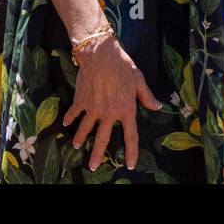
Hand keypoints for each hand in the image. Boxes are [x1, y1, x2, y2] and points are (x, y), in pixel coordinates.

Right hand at [63, 37, 160, 171]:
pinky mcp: (81, 102)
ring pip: (85, 129)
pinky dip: (69, 119)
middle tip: (92, 167)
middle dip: (97, 155)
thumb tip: (157, 107)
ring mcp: (93, 109)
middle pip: (103, 139)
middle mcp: (109, 114)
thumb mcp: (139, 80)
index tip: (129, 164)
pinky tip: (66, 124)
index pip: (131, 135)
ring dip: (80, 139)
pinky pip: (74, 113)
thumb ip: (147, 97)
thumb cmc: (123, 67)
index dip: (131, 151)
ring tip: (76, 146)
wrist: (101, 56)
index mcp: (126, 110)